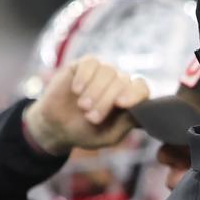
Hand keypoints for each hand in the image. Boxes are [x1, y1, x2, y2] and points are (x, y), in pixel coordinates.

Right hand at [23, 56, 148, 155]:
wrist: (57, 127)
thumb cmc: (86, 132)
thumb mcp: (109, 136)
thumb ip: (127, 122)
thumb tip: (143, 111)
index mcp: (130, 99)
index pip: (142, 89)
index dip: (134, 94)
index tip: (120, 104)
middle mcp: (119, 83)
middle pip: (122, 82)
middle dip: (106, 101)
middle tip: (91, 117)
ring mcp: (103, 72)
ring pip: (107, 71)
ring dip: (95, 90)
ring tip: (82, 106)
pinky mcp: (84, 65)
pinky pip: (91, 63)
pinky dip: (84, 77)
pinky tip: (76, 90)